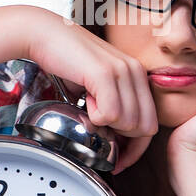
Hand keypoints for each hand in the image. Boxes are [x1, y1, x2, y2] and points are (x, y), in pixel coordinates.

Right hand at [26, 9, 157, 171]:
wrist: (44, 34)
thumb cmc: (66, 60)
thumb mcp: (97, 85)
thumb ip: (112, 106)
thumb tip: (115, 140)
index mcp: (137, 74)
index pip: (151, 123)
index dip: (136, 148)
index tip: (120, 160)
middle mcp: (135, 71)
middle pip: (143, 128)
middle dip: (120, 138)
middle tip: (97, 129)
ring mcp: (122, 71)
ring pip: (128, 124)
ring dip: (105, 124)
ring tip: (87, 105)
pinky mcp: (105, 73)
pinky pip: (110, 114)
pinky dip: (94, 116)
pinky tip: (84, 99)